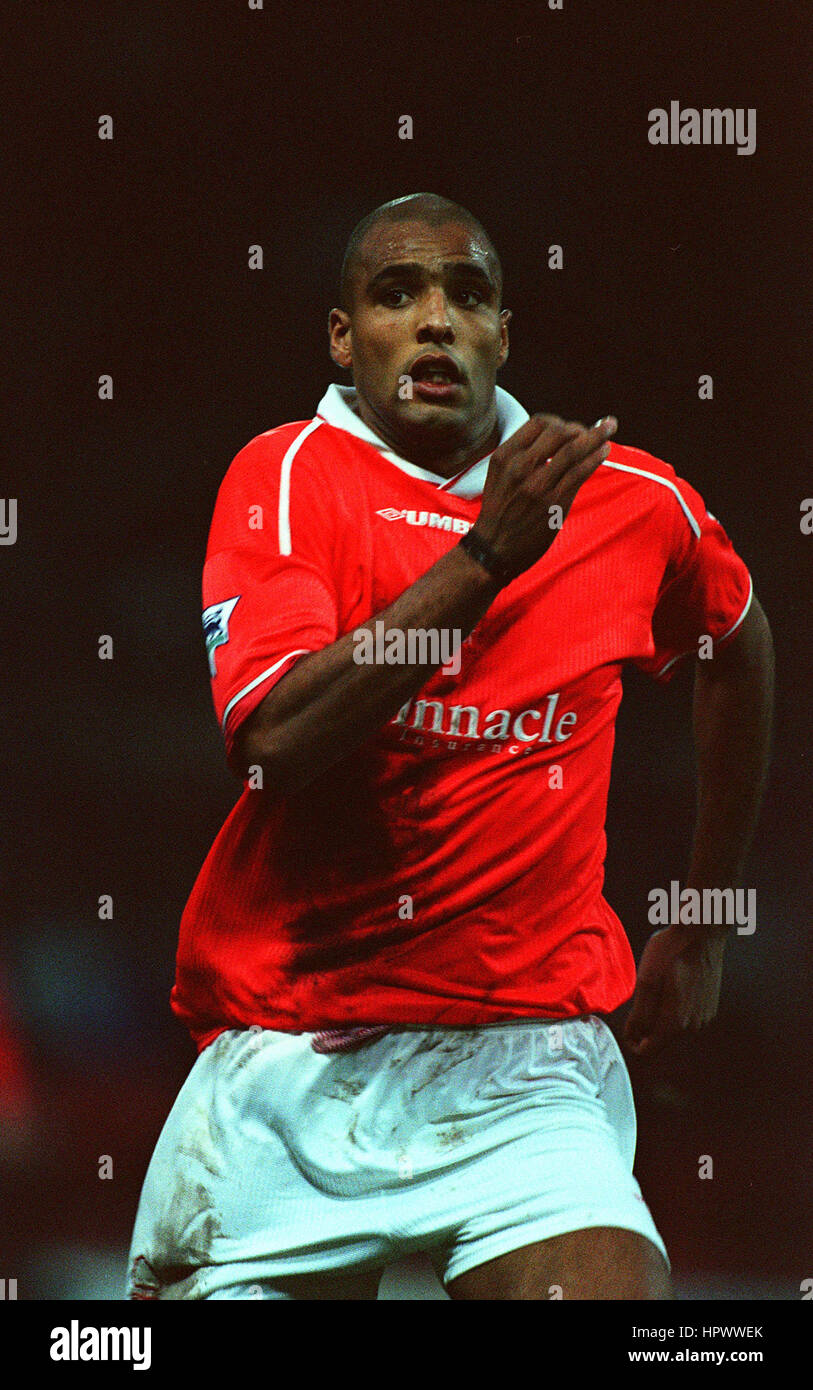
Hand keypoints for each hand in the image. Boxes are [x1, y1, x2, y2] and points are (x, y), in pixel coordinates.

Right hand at [474, 412, 616, 577]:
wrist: (493, 549)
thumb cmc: (499, 513)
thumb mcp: (499, 477)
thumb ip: (521, 457)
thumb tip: (556, 439)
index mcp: (505, 456)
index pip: (538, 423)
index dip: (560, 421)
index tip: (570, 427)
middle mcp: (520, 467)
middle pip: (559, 431)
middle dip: (581, 427)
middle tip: (595, 429)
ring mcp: (538, 484)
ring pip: (573, 449)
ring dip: (596, 436)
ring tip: (609, 428)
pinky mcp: (554, 501)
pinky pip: (580, 471)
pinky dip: (595, 457)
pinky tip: (603, 451)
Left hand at [622, 924, 728, 1057]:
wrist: (702, 932)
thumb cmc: (672, 951)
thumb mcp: (646, 980)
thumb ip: (639, 1014)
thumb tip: (633, 1035)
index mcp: (675, 1023)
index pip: (648, 1051)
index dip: (632, 1040)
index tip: (628, 1024)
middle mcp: (694, 1027)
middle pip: (661, 1039)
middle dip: (647, 1024)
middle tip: (642, 996)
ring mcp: (704, 1017)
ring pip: (673, 1027)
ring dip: (661, 1014)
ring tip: (659, 986)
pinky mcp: (710, 1007)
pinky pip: (686, 1016)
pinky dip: (675, 1006)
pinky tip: (674, 984)